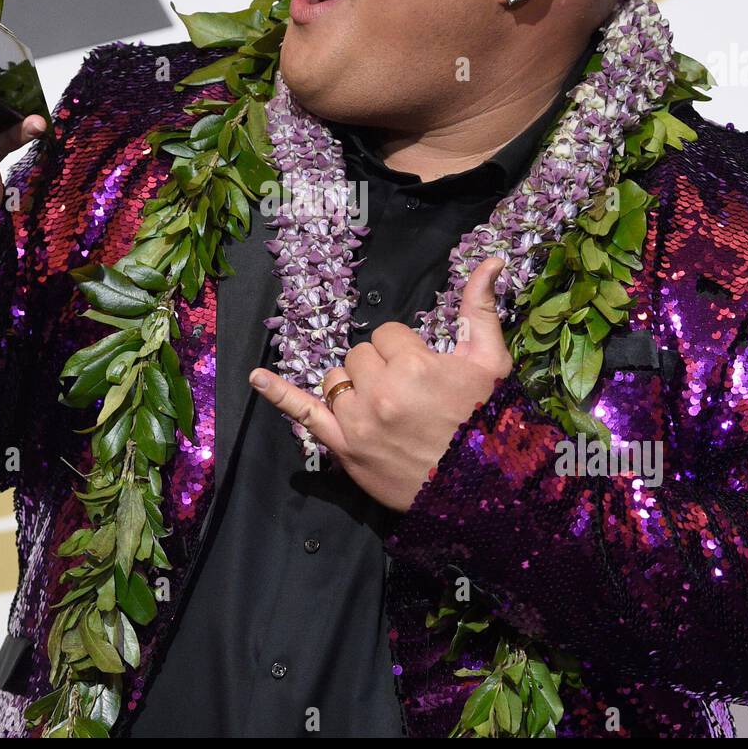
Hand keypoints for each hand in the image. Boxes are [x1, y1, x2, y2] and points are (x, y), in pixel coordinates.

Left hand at [248, 256, 514, 511]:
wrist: (482, 489)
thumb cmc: (487, 421)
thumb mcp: (490, 362)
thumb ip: (480, 307)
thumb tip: (491, 259)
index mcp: (412, 365)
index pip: (387, 334)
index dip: (405, 350)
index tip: (423, 370)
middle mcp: (379, 391)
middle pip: (360, 355)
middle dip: (380, 366)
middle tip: (409, 393)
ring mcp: (356, 420)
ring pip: (336, 379)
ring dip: (352, 385)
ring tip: (382, 405)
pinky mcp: (343, 447)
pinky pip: (302, 414)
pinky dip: (278, 394)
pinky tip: (256, 378)